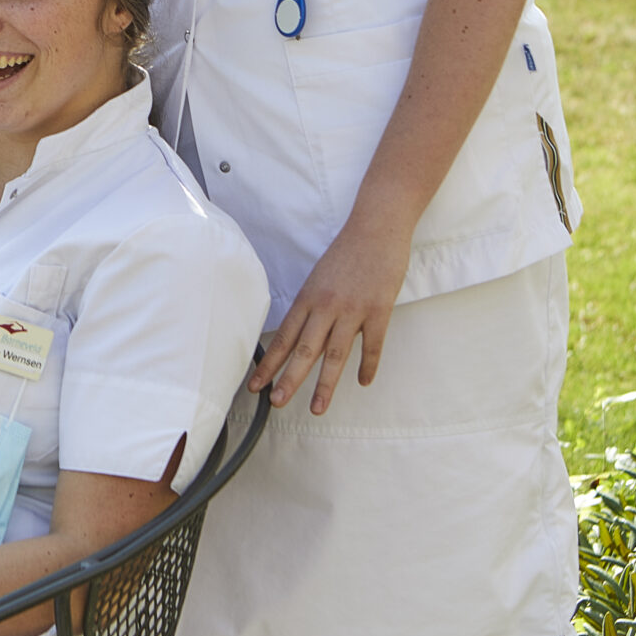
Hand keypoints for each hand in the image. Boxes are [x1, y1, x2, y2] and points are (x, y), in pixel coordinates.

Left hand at [249, 215, 413, 414]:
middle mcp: (326, 306)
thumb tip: (303, 339)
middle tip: (277, 403)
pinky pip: (372, 345)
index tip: (255, 385)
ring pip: (336, 354)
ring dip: (326, 384)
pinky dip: (368, 365)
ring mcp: (353, 309)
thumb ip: (312, 309)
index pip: (284, 337)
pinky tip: (363, 382)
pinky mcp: (379, 310)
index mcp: (308, 298)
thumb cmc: (347, 253)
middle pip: (305, 350)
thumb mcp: (320, 278)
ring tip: (317, 408)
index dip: (268, 363)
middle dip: (289, 379)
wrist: (376, 228)